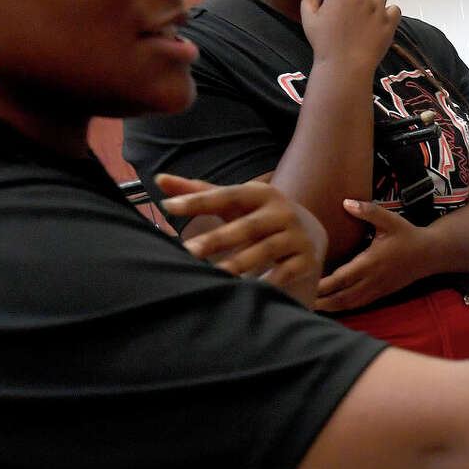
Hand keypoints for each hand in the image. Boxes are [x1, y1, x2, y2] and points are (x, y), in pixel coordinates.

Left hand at [158, 173, 324, 306]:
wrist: (309, 233)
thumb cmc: (258, 216)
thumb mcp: (234, 203)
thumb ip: (199, 193)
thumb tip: (159, 179)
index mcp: (262, 194)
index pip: (227, 196)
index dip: (198, 201)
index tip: (168, 206)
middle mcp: (283, 212)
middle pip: (248, 226)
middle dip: (219, 239)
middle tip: (190, 250)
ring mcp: (297, 236)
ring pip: (266, 250)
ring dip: (241, 263)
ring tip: (216, 274)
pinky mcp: (306, 259)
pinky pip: (286, 271)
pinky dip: (269, 281)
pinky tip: (249, 289)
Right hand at [299, 0, 399, 73]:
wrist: (346, 67)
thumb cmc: (324, 45)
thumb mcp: (309, 22)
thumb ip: (309, 2)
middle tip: (349, 5)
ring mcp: (377, 8)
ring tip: (365, 14)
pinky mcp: (390, 21)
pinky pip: (394, 8)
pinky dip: (388, 12)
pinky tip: (379, 21)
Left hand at [314, 199, 435, 312]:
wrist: (430, 254)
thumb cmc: (407, 235)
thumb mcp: (390, 219)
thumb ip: (368, 211)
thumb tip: (346, 202)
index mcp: (371, 262)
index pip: (342, 278)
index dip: (323, 284)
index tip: (306, 283)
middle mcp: (373, 279)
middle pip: (342, 296)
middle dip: (321, 300)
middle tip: (299, 298)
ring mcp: (377, 289)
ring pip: (349, 303)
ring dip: (330, 307)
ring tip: (309, 306)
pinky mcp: (380, 293)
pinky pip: (358, 304)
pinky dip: (342, 307)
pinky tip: (329, 306)